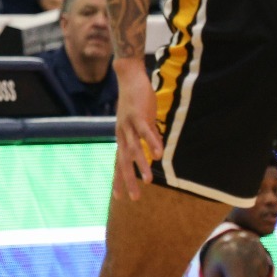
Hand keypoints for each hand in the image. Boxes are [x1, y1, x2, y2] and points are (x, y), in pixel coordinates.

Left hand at [109, 72, 162, 199]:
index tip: (119, 197)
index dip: (118, 180)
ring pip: (134, 149)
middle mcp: (122, 134)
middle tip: (133, 198)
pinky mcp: (138, 115)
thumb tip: (155, 152)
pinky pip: (145, 132)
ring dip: (141, 165)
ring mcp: (129, 125)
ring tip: (148, 181)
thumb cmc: (137, 101)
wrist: (129, 78)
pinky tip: (158, 155)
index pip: (118, 163)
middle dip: (128, 180)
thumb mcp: (142, 123)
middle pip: (123, 161)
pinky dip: (152, 143)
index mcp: (122, 138)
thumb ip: (149, 138)